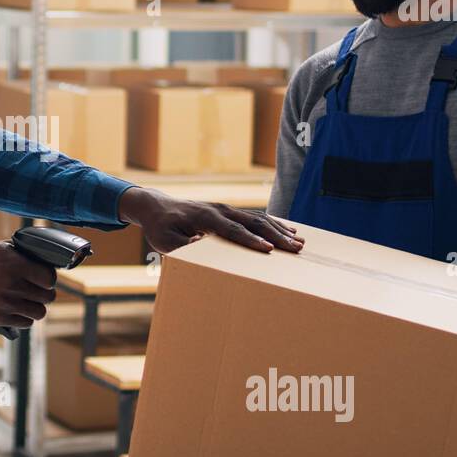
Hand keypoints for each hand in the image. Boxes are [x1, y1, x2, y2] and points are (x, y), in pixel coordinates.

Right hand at [0, 242, 56, 328]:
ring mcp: (7, 304)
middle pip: (48, 297)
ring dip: (36, 307)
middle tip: (38, 291)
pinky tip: (18, 310)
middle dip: (45, 293)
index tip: (44, 279)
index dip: (49, 279)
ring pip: (39, 312)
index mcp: (16, 265)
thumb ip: (22, 254)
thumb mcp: (0, 248)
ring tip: (29, 302)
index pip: (49, 278)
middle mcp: (14, 285)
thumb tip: (43, 259)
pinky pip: (26, 323)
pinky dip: (25, 317)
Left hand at [117, 186, 303, 254]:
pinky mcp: (229, 211)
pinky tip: (289, 231)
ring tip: (300, 242)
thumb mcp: (164, 240)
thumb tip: (201, 243)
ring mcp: (226, 209)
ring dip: (280, 230)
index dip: (251, 240)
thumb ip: (182, 244)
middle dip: (276, 236)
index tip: (269, 250)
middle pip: (253, 222)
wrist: (157, 207)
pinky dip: (274, 223)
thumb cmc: (161, 228)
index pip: (232, 230)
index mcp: (205, 217)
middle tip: (296, 249)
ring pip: (258, 218)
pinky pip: (255, 217)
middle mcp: (220, 210)